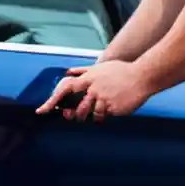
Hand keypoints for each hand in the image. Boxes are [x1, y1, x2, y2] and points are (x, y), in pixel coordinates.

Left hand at [35, 61, 152, 121]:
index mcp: (88, 78)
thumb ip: (83, 71)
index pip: (65, 89)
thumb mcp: (100, 68)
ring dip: (91, 117)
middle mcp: (93, 89)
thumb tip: (68, 71)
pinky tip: (111, 111)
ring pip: (90, 115)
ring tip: (98, 113)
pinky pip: (103, 117)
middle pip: (77, 108)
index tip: (42, 110)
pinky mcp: (113, 108)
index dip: (52, 100)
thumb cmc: (121, 71)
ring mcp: (103, 99)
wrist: (142, 76)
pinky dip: (104, 117)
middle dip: (74, 115)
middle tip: (74, 116)